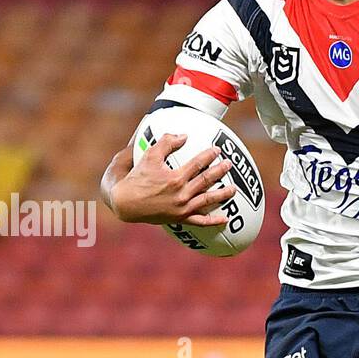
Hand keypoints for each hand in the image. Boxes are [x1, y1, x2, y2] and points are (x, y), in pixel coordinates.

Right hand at [105, 133, 236, 225]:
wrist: (124, 203)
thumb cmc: (135, 178)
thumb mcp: (149, 156)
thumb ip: (166, 143)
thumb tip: (183, 136)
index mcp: (176, 178)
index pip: (198, 163)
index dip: (209, 155)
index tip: (217, 150)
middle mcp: (182, 194)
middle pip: (207, 180)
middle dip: (220, 171)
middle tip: (229, 165)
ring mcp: (182, 208)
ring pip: (207, 200)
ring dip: (222, 194)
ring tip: (233, 189)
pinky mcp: (180, 219)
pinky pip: (200, 221)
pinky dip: (213, 221)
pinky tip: (224, 219)